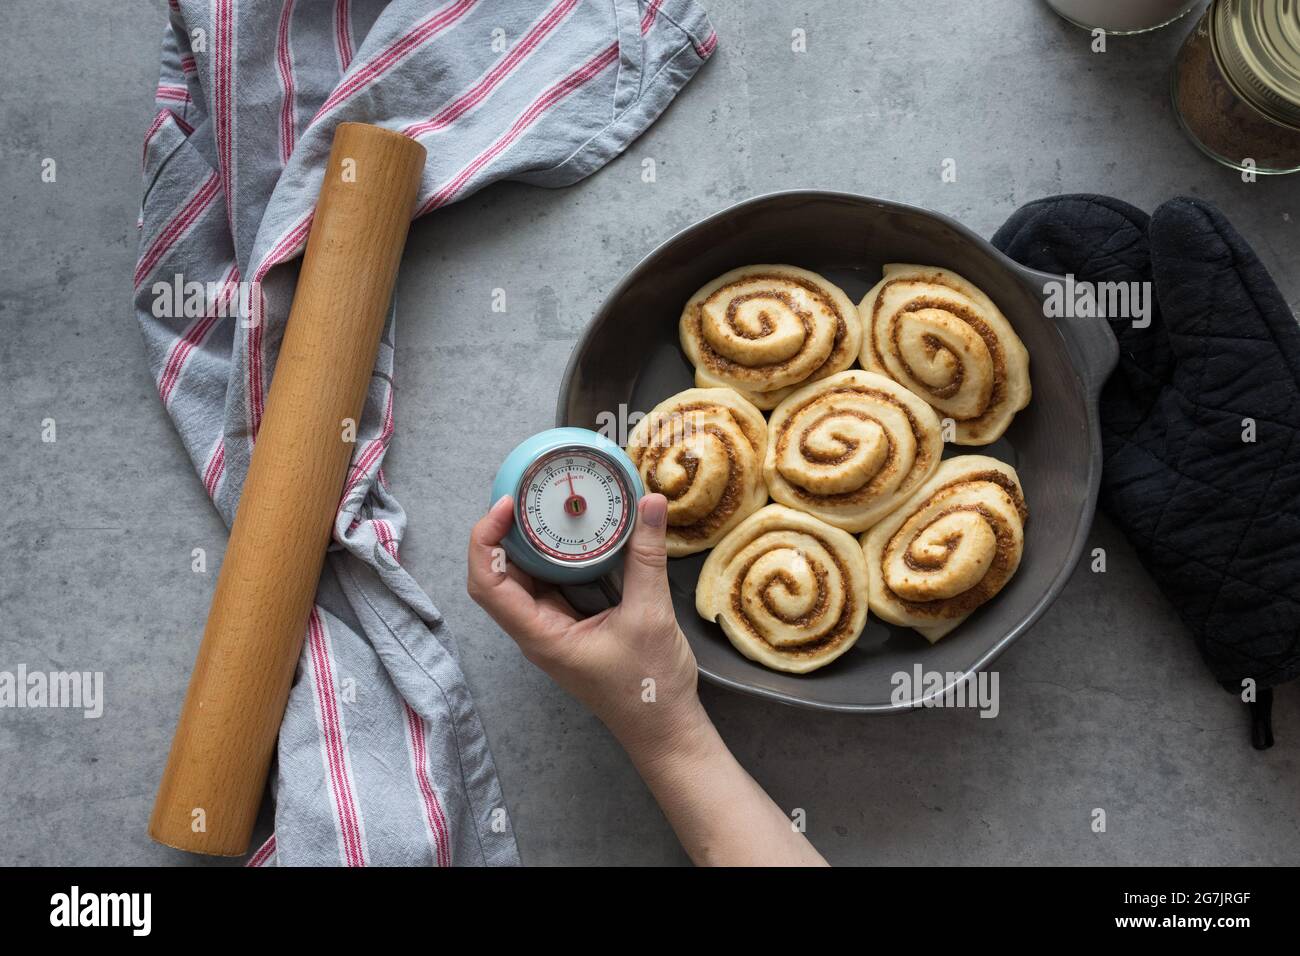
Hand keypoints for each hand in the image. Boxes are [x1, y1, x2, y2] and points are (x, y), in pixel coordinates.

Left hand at [467, 493, 704, 755]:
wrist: (665, 730)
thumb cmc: (650, 687)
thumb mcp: (651, 615)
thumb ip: (646, 558)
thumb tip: (648, 503)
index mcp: (540, 635)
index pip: (487, 584)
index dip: (485, 540)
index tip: (506, 506)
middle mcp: (536, 631)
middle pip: (499, 575)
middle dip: (505, 532)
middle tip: (528, 494)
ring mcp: (552, 630)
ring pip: (524, 580)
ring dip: (530, 543)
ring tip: (546, 505)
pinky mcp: (571, 627)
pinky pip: (551, 586)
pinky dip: (556, 557)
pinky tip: (576, 535)